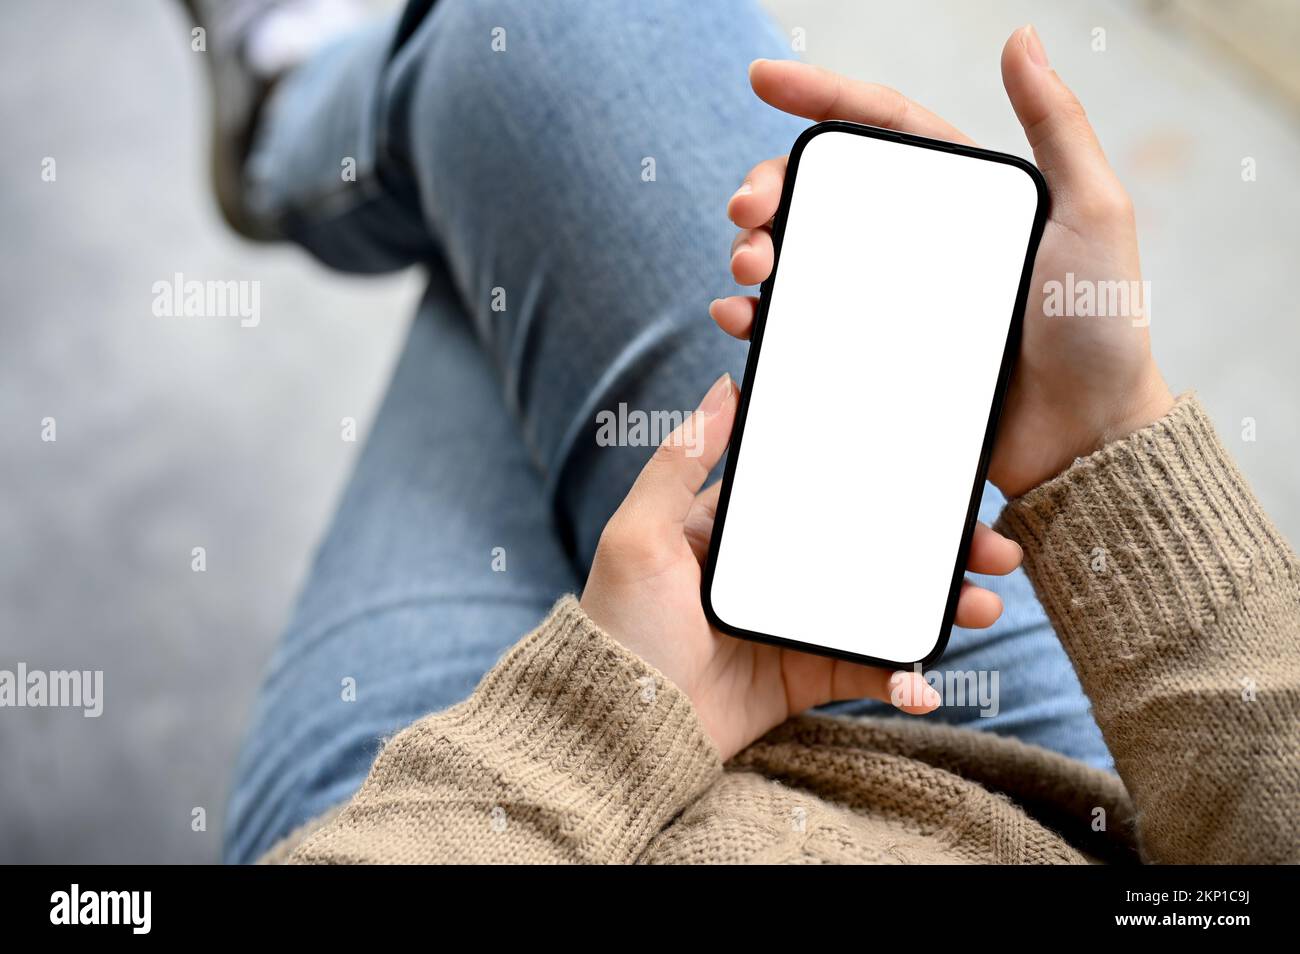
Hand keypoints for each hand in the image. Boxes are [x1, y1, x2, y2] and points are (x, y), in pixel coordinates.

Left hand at [580, 373, 1023, 759]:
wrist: (621, 733)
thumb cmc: (619, 627)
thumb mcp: (637, 537)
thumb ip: (678, 465)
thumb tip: (724, 387)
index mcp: (737, 526)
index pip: (818, 488)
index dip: (880, 476)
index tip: (940, 470)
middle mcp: (773, 568)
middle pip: (868, 544)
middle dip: (935, 545)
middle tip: (994, 547)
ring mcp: (793, 623)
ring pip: (881, 603)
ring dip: (937, 605)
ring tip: (984, 606)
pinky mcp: (803, 677)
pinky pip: (866, 670)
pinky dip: (903, 676)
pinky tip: (927, 687)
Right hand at [712, 26, 1175, 497]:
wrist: (1083, 438)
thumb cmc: (1099, 326)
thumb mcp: (1091, 213)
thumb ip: (1059, 128)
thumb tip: (1022, 38)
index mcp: (955, 196)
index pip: (877, 127)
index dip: (819, 96)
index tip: (765, 80)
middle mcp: (912, 241)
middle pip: (819, 192)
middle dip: (766, 187)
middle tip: (745, 211)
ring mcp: (886, 300)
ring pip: (798, 254)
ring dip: (755, 248)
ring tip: (748, 265)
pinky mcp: (869, 355)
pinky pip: (799, 326)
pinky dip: (758, 315)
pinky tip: (741, 316)